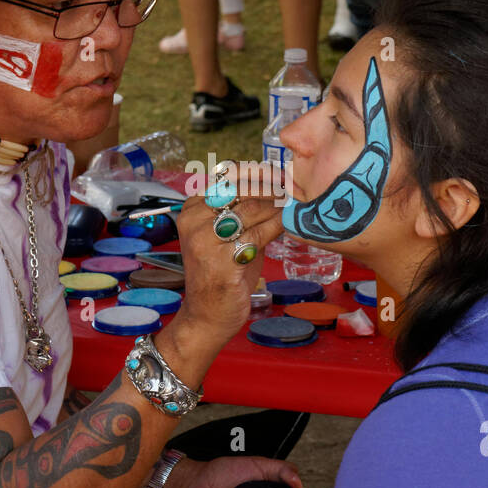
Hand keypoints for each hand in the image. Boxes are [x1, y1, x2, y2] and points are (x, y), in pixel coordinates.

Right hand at [170, 164, 283, 346]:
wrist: (207, 315)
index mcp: (191, 209)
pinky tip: (290, 223)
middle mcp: (194, 220)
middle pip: (241, 189)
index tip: (281, 173)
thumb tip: (278, 185)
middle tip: (296, 186)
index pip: (227, 176)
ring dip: (279, 205)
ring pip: (252, 209)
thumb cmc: (222, 273)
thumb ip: (245, 211)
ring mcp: (205, 241)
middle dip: (272, 185)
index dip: (258, 172)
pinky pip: (259, 233)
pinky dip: (278, 225)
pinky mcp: (222, 260)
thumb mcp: (227, 236)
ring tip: (295, 204)